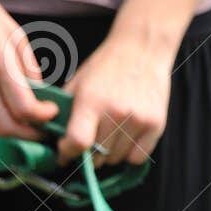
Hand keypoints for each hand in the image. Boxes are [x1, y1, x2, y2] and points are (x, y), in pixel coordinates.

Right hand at [0, 0, 57, 138]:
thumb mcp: (15, 36)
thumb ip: (30, 70)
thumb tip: (41, 99)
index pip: (25, 110)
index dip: (44, 118)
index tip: (51, 112)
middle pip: (8, 128)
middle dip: (29, 135)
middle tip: (41, 130)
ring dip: (10, 126)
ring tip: (20, 116)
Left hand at [58, 32, 170, 165]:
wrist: (142, 50)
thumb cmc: (106, 67)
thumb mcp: (79, 83)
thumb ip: (67, 112)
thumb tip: (55, 140)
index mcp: (92, 100)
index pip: (78, 141)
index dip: (68, 152)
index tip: (64, 153)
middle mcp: (116, 112)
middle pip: (98, 156)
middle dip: (89, 154)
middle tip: (90, 141)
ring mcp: (138, 120)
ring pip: (116, 160)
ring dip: (110, 154)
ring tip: (110, 133)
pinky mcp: (155, 126)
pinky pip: (137, 158)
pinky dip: (129, 153)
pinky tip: (126, 136)